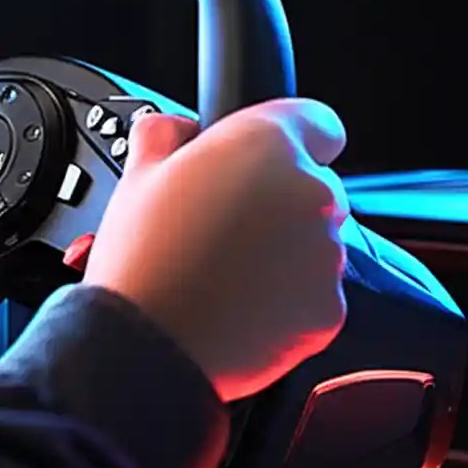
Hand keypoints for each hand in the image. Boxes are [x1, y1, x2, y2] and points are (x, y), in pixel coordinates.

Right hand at [83, 99, 349, 402]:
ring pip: (316, 242)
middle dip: (279, 202)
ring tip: (229, 271)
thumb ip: (167, 131)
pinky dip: (290, 299)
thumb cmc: (144, 260)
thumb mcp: (139, 172)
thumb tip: (177, 131)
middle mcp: (310, 194)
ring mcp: (326, 255)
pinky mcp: (328, 308)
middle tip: (227, 227)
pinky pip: (316, 293)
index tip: (271, 156)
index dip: (292, 136)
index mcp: (268, 146)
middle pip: (313, 186)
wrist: (147, 346)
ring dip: (286, 251)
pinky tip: (243, 305)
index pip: (316, 121)